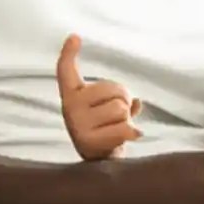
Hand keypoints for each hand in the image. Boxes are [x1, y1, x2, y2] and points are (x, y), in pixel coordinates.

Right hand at [57, 34, 141, 159]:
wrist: (99, 166)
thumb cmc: (106, 133)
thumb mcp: (108, 114)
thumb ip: (120, 103)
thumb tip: (138, 102)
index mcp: (72, 96)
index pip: (66, 71)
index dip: (69, 53)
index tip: (75, 36)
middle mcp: (69, 108)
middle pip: (116, 91)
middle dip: (125, 102)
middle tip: (117, 119)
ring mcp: (77, 124)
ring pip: (122, 109)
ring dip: (127, 120)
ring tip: (117, 130)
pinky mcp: (87, 140)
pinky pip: (124, 127)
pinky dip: (133, 132)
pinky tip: (128, 138)